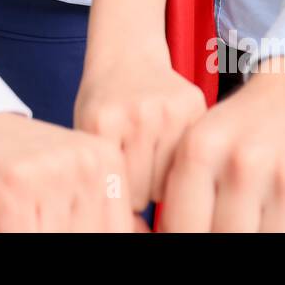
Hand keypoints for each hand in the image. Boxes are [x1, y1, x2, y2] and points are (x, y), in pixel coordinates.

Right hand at [0, 113, 141, 231]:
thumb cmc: (15, 164)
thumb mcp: (69, 180)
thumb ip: (99, 212)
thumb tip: (136, 235)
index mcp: (107, 161)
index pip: (118, 230)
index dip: (90, 234)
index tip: (57, 220)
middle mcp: (85, 162)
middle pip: (86, 237)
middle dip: (54, 233)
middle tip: (31, 215)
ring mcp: (50, 173)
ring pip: (53, 240)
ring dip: (26, 233)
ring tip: (14, 213)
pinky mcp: (12, 187)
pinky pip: (20, 239)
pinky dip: (1, 232)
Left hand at [74, 56, 206, 210]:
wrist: (126, 55)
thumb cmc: (104, 103)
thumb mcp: (89, 137)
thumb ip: (106, 181)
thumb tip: (137, 229)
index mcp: (102, 123)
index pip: (119, 192)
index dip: (120, 199)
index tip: (124, 196)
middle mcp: (137, 114)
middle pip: (147, 190)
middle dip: (141, 189)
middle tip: (135, 168)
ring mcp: (168, 108)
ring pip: (174, 177)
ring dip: (163, 176)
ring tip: (151, 155)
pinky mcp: (195, 103)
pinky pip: (194, 155)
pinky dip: (182, 157)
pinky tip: (169, 142)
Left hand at [157, 58, 284, 231]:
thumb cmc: (245, 126)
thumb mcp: (198, 146)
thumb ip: (181, 194)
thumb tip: (164, 236)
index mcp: (201, 149)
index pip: (183, 228)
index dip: (185, 239)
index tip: (196, 233)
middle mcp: (245, 161)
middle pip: (225, 239)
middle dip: (223, 239)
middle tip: (229, 224)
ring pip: (269, 244)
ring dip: (263, 239)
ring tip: (256, 220)